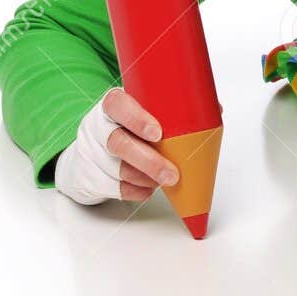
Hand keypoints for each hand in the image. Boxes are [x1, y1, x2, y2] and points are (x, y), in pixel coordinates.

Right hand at [51, 87, 176, 204]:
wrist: (89, 157)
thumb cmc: (127, 132)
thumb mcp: (142, 115)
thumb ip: (165, 114)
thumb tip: (208, 116)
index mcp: (112, 106)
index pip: (117, 104)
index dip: (137, 119)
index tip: (158, 133)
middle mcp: (96, 127)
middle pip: (117, 142)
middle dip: (149, 161)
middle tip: (171, 173)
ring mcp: (89, 153)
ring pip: (117, 169)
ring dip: (145, 178)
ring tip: (163, 180)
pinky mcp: (88, 177)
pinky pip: (114, 188)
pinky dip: (136, 191)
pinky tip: (148, 188)